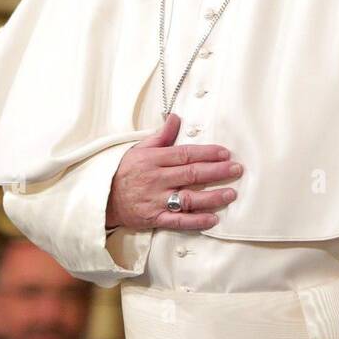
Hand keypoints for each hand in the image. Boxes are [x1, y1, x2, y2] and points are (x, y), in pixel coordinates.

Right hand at [104, 113, 239, 230]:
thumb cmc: (124, 171)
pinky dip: (196, 221)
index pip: (185, 154)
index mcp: (153, 160)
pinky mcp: (154, 219)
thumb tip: (175, 117)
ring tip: (231, 194)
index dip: (207, 153)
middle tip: (237, 169)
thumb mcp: (139, 149)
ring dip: (212, 197)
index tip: (225, 153)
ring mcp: (155, 200)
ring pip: (188, 199)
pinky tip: (213, 219)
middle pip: (191, 174)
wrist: (102, 198)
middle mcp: (155, 179)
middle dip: (217, 171)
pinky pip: (178, 221)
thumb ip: (161, 136)